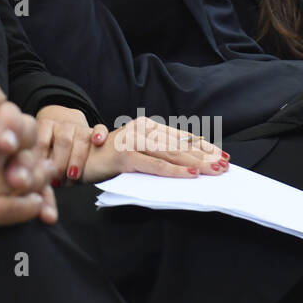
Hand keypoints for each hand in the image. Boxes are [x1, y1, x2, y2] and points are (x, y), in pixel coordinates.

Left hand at [34, 104, 92, 181]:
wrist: (66, 126)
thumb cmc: (50, 146)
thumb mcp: (41, 151)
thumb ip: (38, 160)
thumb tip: (33, 177)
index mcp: (45, 126)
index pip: (42, 142)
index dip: (42, 159)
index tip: (41, 173)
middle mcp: (62, 124)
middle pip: (63, 140)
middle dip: (60, 161)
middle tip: (57, 177)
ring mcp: (79, 126)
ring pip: (81, 137)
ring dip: (77, 157)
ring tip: (73, 174)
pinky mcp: (94, 130)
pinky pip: (99, 128)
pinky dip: (99, 134)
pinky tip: (97, 142)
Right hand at [78, 116, 226, 182]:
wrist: (78, 160)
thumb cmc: (109, 158)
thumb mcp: (137, 151)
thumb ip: (159, 151)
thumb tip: (192, 159)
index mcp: (146, 126)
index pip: (180, 136)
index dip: (202, 146)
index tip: (222, 156)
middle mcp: (140, 128)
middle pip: (178, 145)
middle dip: (204, 156)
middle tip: (224, 166)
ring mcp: (131, 140)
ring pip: (170, 154)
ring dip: (195, 164)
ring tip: (214, 171)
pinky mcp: (124, 156)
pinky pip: (154, 165)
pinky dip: (174, 171)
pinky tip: (190, 176)